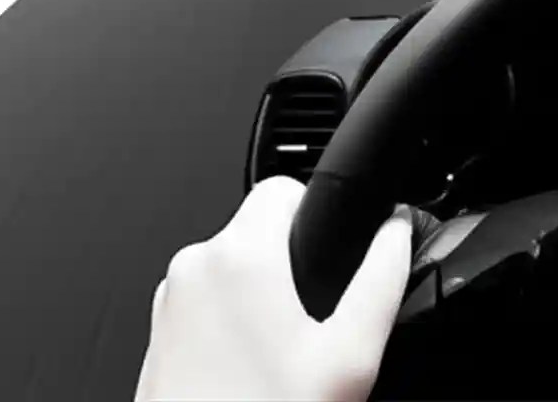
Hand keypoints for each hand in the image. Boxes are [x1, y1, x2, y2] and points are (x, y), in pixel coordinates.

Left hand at [134, 176, 411, 401]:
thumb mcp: (350, 356)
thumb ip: (380, 280)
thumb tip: (396, 233)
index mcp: (242, 256)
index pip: (285, 187)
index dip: (320, 215)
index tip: (335, 256)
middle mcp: (196, 266)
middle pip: (259, 229)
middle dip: (292, 263)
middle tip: (316, 325)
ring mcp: (172, 298)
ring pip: (233, 267)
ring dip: (262, 295)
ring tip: (284, 357)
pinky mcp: (161, 329)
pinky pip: (208, 300)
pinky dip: (232, 321)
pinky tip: (252, 370)